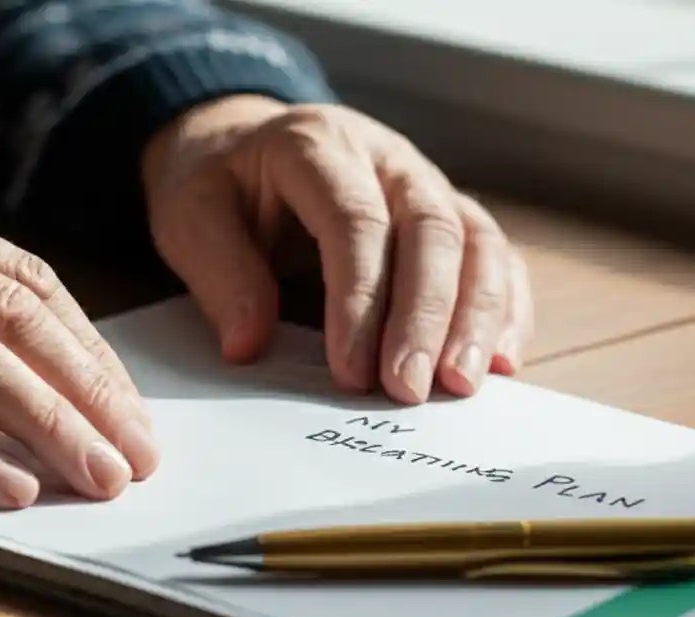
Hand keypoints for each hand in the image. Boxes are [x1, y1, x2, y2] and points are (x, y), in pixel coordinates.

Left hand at [142, 95, 533, 403]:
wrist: (243, 147)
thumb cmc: (220, 186)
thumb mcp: (191, 217)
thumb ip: (221, 276)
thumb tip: (250, 348)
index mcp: (317, 146)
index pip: (355, 221)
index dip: (360, 300)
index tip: (350, 372)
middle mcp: (386, 159)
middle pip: (430, 230)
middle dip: (425, 318)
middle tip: (409, 392)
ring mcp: (425, 185)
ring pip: (475, 241)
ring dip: (476, 318)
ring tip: (460, 386)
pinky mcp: (448, 217)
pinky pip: (493, 258)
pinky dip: (503, 309)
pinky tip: (498, 363)